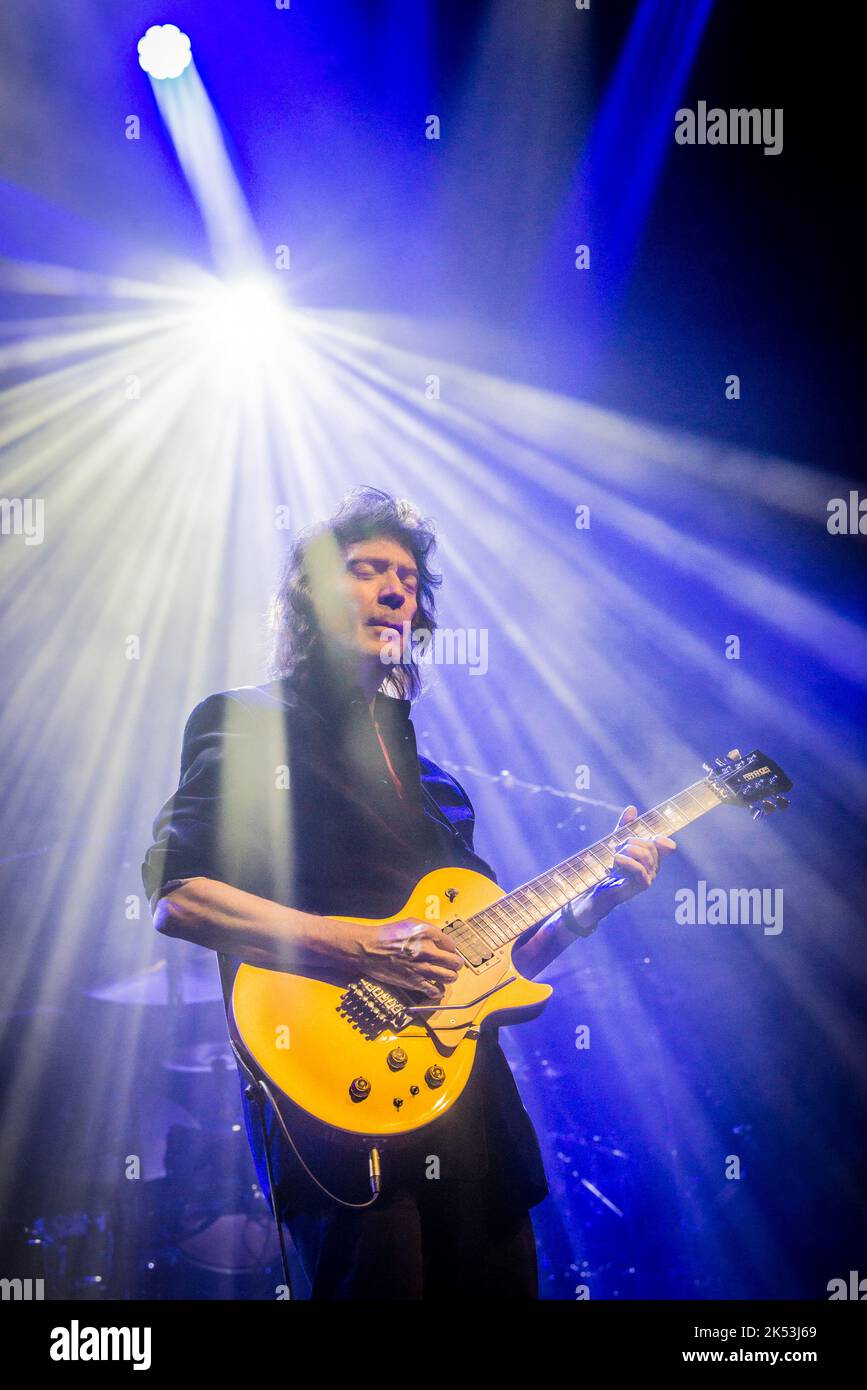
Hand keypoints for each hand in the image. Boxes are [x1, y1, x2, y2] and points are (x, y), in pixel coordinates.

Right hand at [354, 917, 462, 1001]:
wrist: (369, 948)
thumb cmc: (386, 935)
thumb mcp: (410, 923)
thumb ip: (428, 930)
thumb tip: (440, 938)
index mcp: (428, 934)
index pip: (452, 945)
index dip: (451, 949)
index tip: (447, 952)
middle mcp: (428, 950)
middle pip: (456, 962)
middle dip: (455, 963)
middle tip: (452, 964)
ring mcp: (422, 967)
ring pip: (450, 977)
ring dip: (450, 977)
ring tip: (446, 976)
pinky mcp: (414, 982)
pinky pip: (434, 991)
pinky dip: (437, 991)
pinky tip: (436, 988)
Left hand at [573, 805, 676, 928]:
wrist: (598, 886)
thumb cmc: (610, 865)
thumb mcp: (617, 841)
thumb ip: (625, 826)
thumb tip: (632, 808)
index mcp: (652, 856)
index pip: (665, 845)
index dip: (662, 840)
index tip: (655, 838)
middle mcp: (654, 867)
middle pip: (650, 846)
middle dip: (631, 841)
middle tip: (617, 847)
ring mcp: (649, 877)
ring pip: (645, 855)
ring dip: (627, 850)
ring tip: (615, 855)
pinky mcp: (641, 885)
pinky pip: (639, 869)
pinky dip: (627, 861)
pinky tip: (616, 859)